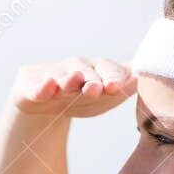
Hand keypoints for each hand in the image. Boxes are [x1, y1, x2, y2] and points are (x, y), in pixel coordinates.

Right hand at [11, 56, 135, 117]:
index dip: (113, 76)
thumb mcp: (105, 97)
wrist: (42, 105)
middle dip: (93, 79)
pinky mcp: (30, 88)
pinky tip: (48, 85)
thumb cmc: (80, 98)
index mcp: (96, 69)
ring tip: (74, 81)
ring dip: (69, 79)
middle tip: (98, 88)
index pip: (108, 69)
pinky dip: (42, 87)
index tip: (118, 86)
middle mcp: (75, 68)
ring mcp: (52, 76)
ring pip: (62, 76)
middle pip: (86, 71)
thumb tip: (143, 75)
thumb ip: (124, 87)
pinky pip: (36, 88)